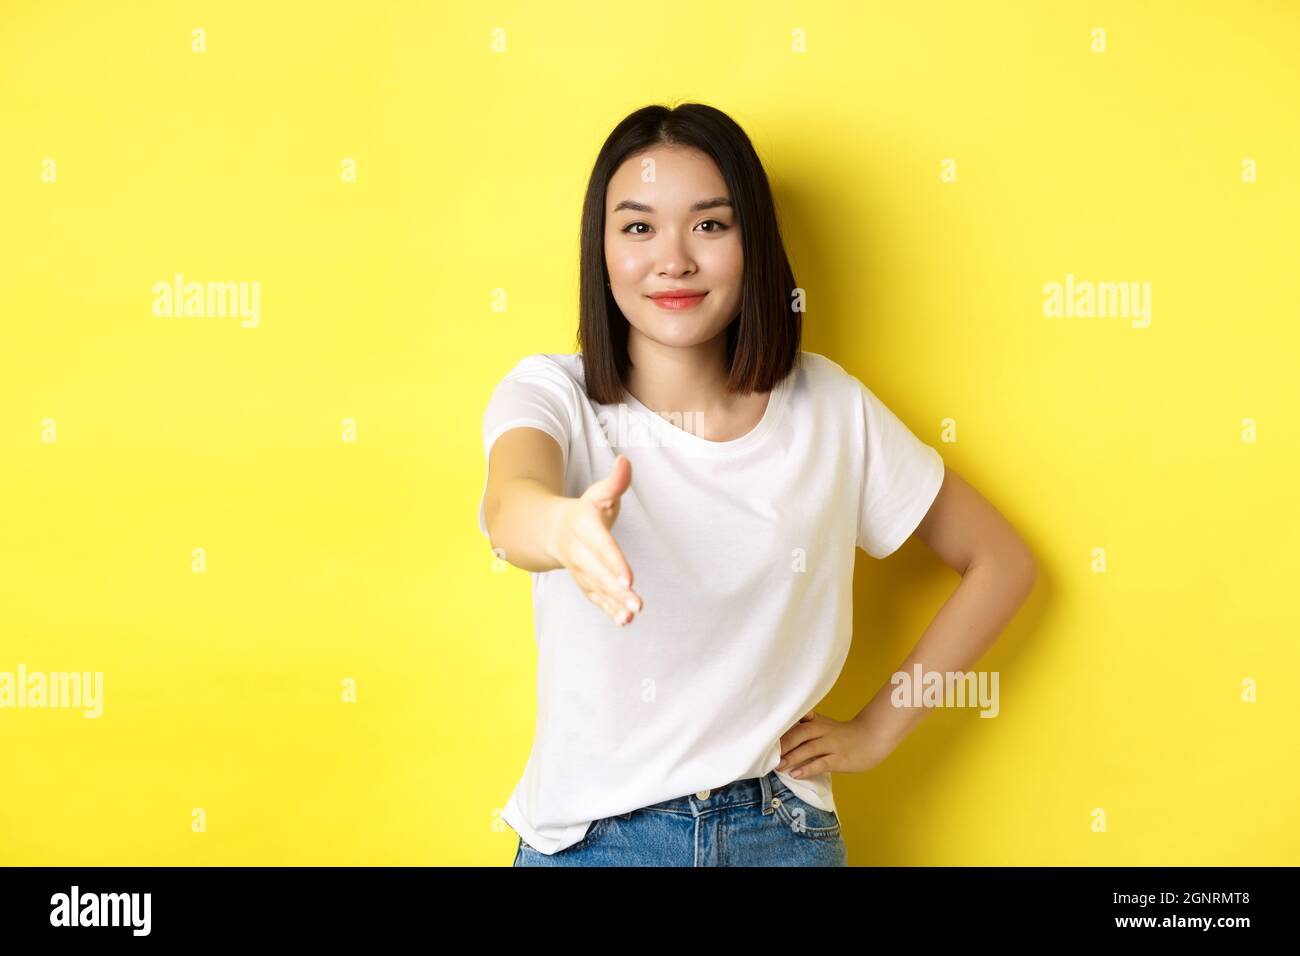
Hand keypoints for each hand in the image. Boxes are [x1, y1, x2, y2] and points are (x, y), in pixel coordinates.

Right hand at [546, 454, 643, 626]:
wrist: (552, 529)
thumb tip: (626, 461)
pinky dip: (609, 610)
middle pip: (598, 572)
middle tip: (637, 604)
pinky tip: (624, 621)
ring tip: (632, 616)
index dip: (614, 562)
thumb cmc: (585, 510)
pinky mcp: (584, 582)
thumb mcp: (598, 493)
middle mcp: (578, 551)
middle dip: (616, 590)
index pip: (600, 545)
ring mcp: (579, 569)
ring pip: (596, 589)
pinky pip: (595, 599)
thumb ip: (615, 481)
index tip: (630, 579)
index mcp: (583, 526)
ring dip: (613, 604)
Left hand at [774, 709, 890, 777]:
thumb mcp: (824, 725)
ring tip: (778, 767)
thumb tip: (780, 738)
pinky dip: (807, 769)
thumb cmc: (843, 735)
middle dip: (783, 745)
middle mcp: (823, 731)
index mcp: (817, 721)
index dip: (781, 730)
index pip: (796, 723)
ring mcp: (832, 745)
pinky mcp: (839, 759)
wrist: (871, 739)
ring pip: (809, 749)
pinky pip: (821, 763)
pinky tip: (796, 774)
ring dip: (792, 757)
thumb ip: (805, 728)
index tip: (766, 738)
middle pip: (800, 734)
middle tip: (768, 755)